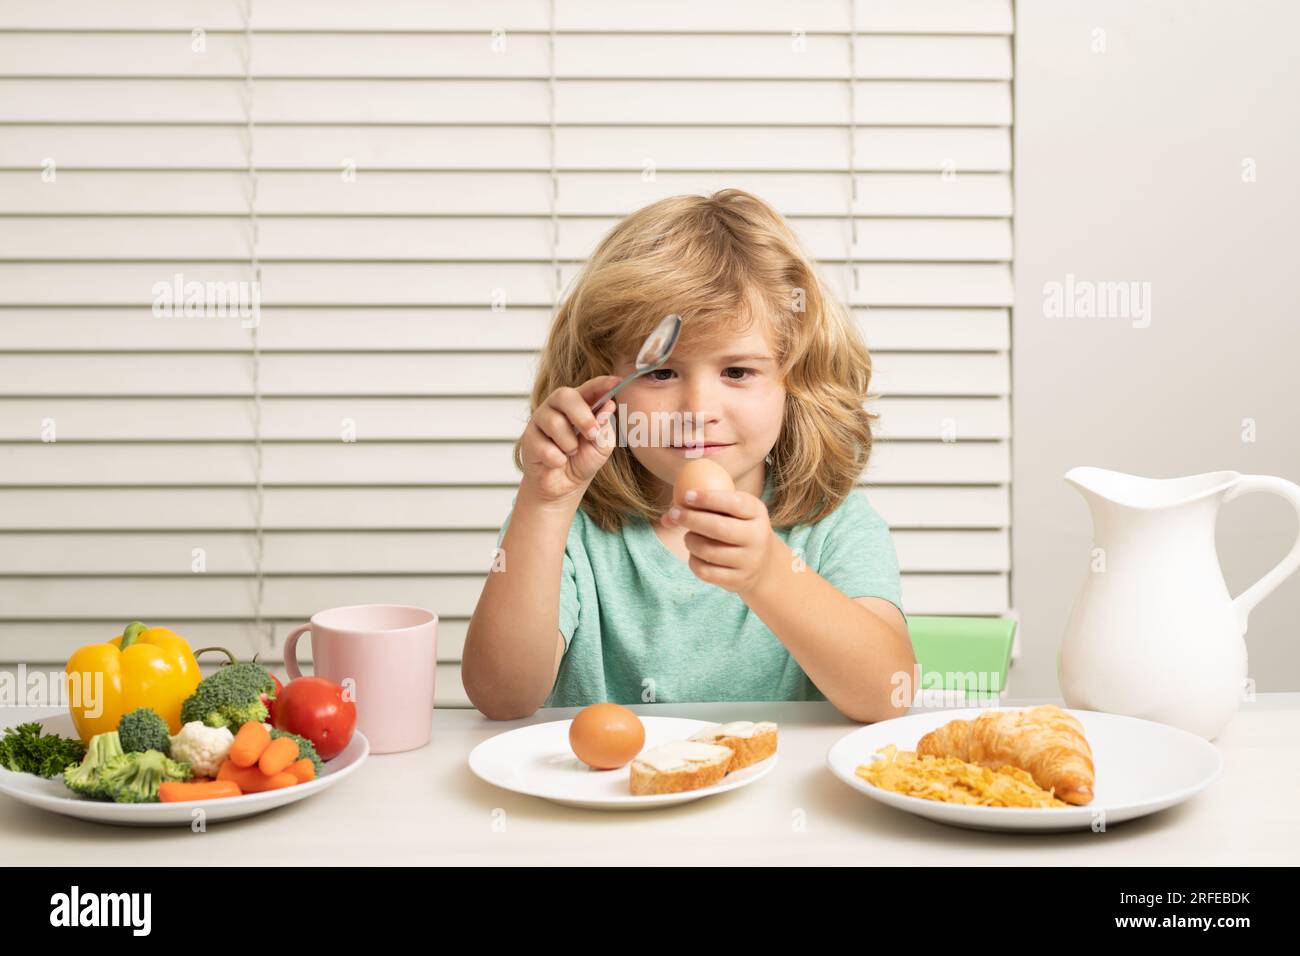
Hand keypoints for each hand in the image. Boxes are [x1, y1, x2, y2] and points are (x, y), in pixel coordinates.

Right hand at [519, 376, 620, 505]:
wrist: (564, 486)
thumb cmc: (583, 460)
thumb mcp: (601, 445)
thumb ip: (604, 427)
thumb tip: (608, 407)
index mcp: (578, 404)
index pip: (589, 388)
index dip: (602, 384)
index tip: (618, 382)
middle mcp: (556, 407)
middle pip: (564, 396)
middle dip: (582, 416)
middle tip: (592, 434)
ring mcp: (540, 421)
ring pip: (554, 422)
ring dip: (569, 444)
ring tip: (571, 452)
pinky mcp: (528, 439)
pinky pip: (545, 447)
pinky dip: (557, 460)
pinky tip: (557, 462)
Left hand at [661, 488, 779, 593]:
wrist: (761, 562)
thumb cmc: (735, 526)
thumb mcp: (729, 511)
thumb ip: (700, 507)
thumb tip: (667, 517)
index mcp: (757, 512)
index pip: (733, 503)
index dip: (708, 498)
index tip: (687, 495)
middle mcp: (758, 537)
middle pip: (718, 528)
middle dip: (691, 519)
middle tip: (675, 513)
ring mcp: (749, 561)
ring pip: (708, 551)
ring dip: (690, 541)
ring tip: (690, 537)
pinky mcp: (738, 580)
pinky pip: (705, 571)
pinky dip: (693, 561)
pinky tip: (695, 555)